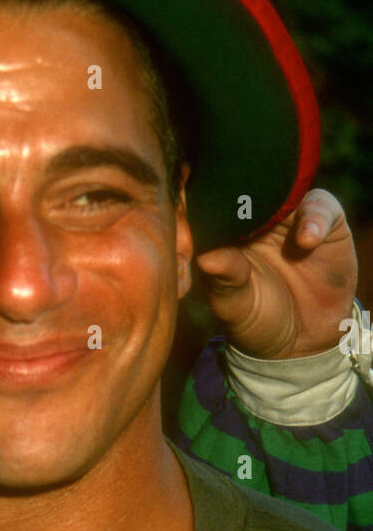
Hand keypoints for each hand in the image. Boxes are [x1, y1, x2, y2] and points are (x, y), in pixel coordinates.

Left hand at [195, 189, 356, 358]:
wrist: (301, 340)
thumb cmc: (257, 318)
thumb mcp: (236, 306)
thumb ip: (224, 280)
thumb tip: (206, 257)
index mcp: (225, 233)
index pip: (214, 205)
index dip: (211, 202)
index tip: (208, 207)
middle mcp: (256, 218)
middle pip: (250, 190)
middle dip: (247, 193)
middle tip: (246, 206)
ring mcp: (291, 217)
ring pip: (285, 191)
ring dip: (282, 202)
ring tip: (279, 225)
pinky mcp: (324, 220)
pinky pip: (320, 207)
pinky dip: (315, 219)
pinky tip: (308, 241)